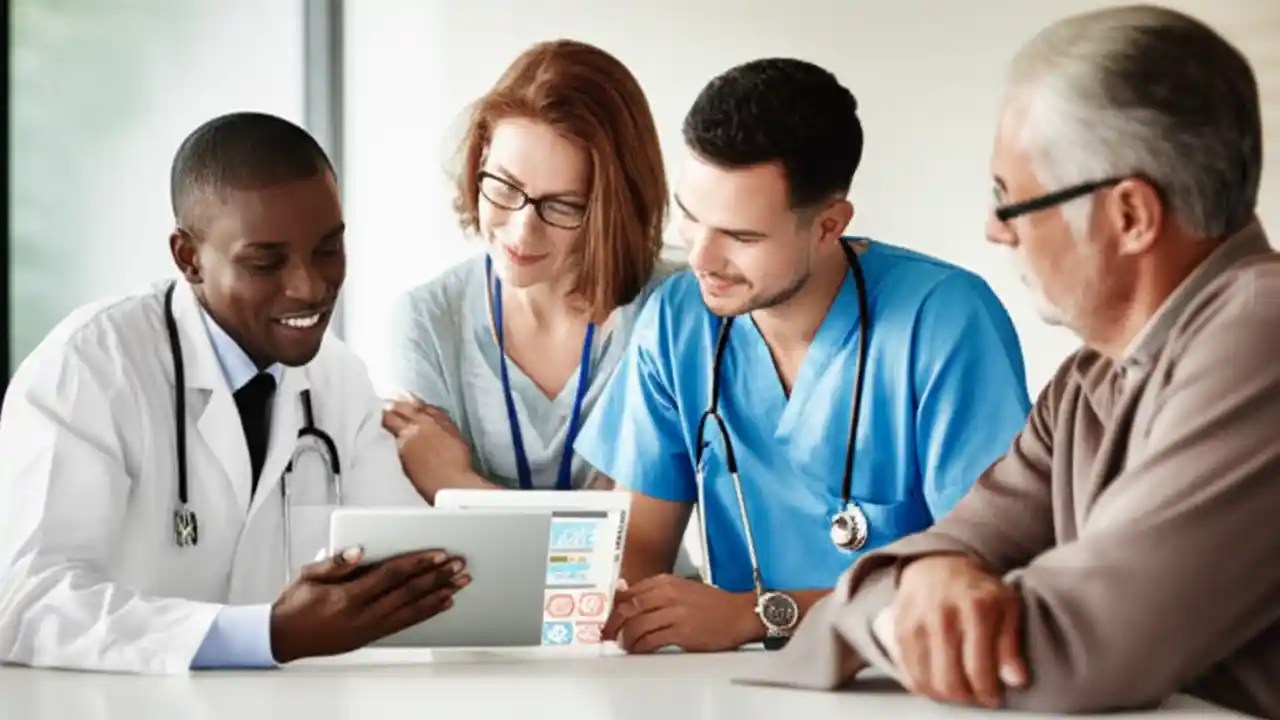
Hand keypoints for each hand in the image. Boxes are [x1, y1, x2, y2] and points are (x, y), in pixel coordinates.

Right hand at [269, 546, 469, 662]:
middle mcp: (362, 616)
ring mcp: (368, 629)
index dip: (417, 563)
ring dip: (439, 595)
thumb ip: (336, 562)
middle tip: (459, 566)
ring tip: (459, 584)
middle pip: (408, 593)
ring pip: (411, 610)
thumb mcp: (308, 575)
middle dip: (437, 577)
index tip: (438, 554)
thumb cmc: (295, 604)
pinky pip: (404, 624)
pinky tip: (441, 604)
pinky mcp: (370, 636)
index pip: (391, 576)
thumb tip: (359, 549)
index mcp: (347, 597)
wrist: (282, 637)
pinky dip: (425, 613)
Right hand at [381, 397, 474, 500]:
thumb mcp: (403, 462)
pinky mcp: (450, 424)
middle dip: (394, 405)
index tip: (377, 414)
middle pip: (403, 408)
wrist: (452, 482)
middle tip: (387, 402)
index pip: (388, 419)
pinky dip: (428, 407)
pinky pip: (436, 410)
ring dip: (410, 402)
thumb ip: (399, 445)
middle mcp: (419, 423)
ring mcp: (436, 421)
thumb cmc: (425, 481)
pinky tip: (425, 406)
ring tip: (403, 398)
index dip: (381, 416)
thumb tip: (395, 437)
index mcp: (404, 435)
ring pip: (419, 406)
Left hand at [601, 575, 757, 652]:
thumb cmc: (712, 603)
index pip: (630, 592)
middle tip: (607, 634)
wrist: (739, 614)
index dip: (614, 606)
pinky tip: (638, 650)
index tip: (608, 616)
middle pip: (629, 608)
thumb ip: (657, 592)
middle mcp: (668, 594)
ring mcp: (675, 613)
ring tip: (624, 644)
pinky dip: (640, 647)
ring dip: (626, 638)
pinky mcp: (682, 632)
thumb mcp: (682, 588)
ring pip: (638, 625)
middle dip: (614, 623)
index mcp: (667, 581)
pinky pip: (652, 640)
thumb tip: (629, 599)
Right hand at [892, 554, 1026, 707]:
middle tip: (975, 695)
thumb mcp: (1006, 607)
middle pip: (950, 681)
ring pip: (927, 682)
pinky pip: (908, 674)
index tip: (994, 696)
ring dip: (945, 695)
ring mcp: (916, 623)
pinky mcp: (899, 630)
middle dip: (966, 698)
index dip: (988, 693)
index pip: (979, 671)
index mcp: (976, 610)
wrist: (937, 565)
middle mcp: (942, 616)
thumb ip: (1011, 644)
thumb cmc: (978, 591)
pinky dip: (923, 687)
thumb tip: (1016, 680)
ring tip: (958, 689)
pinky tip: (937, 683)